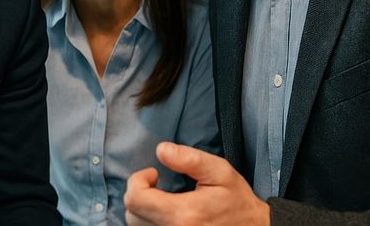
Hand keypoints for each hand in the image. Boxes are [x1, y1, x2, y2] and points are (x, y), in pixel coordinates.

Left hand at [124, 142, 269, 225]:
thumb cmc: (236, 201)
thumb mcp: (219, 172)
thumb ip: (189, 158)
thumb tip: (161, 150)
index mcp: (183, 216)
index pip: (135, 200)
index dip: (137, 181)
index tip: (154, 174)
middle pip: (132, 215)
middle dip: (139, 194)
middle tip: (157, 185)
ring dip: (143, 210)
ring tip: (162, 199)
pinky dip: (150, 221)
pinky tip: (164, 213)